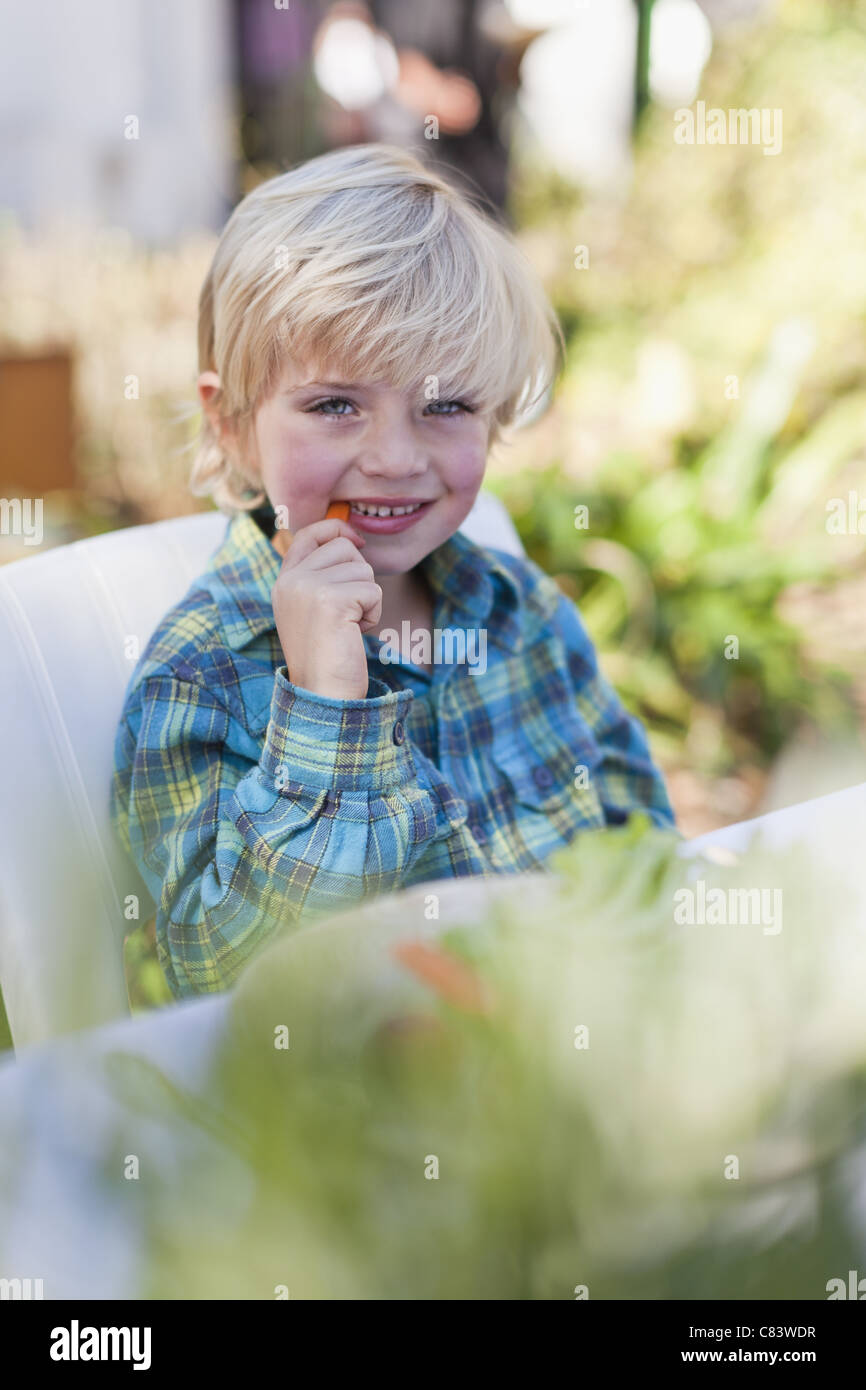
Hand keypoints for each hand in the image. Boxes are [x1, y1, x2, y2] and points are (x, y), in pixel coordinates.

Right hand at [271, 517, 380, 700]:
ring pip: (363, 569)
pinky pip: (373, 591)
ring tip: (348, 627)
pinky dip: (373, 614)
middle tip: (348, 613)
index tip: (358, 541)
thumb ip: (320, 576)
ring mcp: (308, 588)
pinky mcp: (331, 600)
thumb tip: (351, 540)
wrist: (322, 693)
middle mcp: (291, 580)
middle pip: (344, 548)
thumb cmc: (326, 655)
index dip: (336, 529)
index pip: (309, 534)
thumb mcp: (312, 609)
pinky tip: (354, 634)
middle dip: (359, 577)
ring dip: (367, 599)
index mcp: (284, 581)